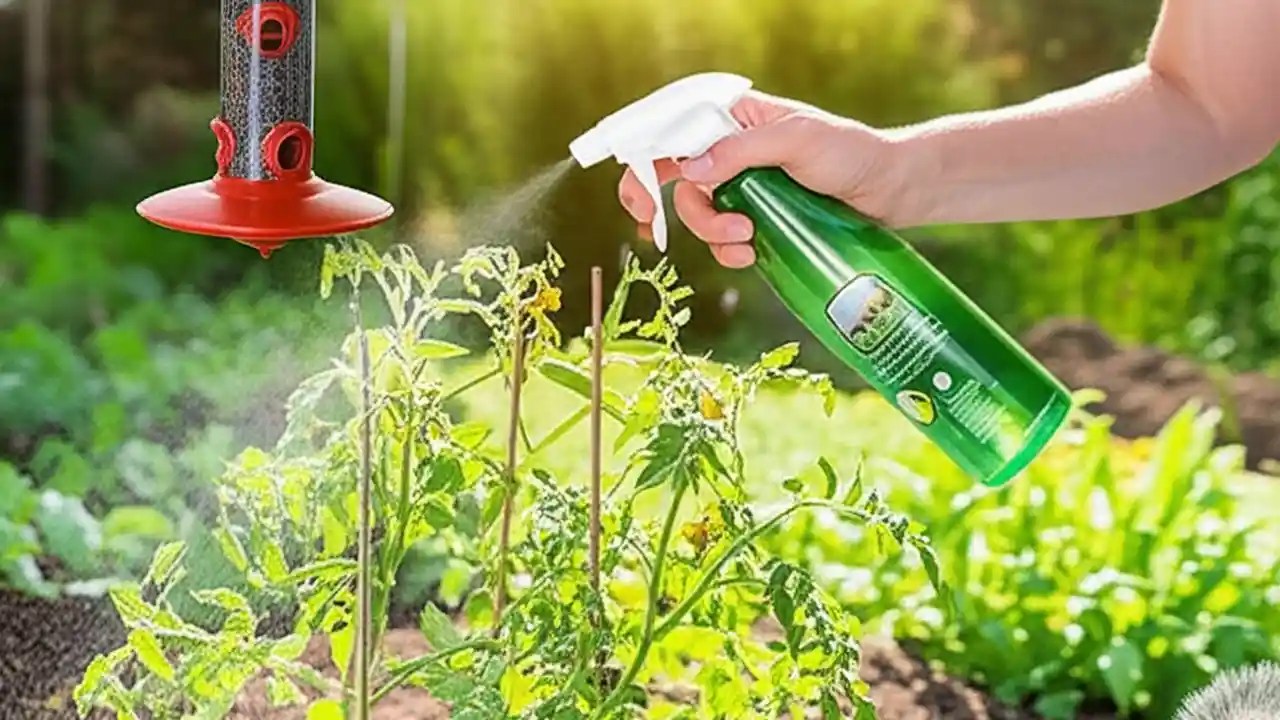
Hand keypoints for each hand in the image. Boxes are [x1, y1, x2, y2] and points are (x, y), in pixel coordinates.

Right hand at [617, 90, 908, 267]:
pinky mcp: (757, 218)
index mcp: (734, 118)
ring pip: (700, 215)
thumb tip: (689, 171)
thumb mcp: (798, 141)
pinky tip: (752, 256)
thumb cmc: (850, 153)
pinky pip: (723, 239)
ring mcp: (742, 186)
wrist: (890, 190)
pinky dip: (729, 252)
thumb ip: (742, 151)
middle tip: (709, 230)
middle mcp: (731, 150)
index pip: (674, 133)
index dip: (644, 164)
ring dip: (715, 235)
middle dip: (692, 213)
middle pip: (679, 183)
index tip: (640, 201)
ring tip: (749, 243)